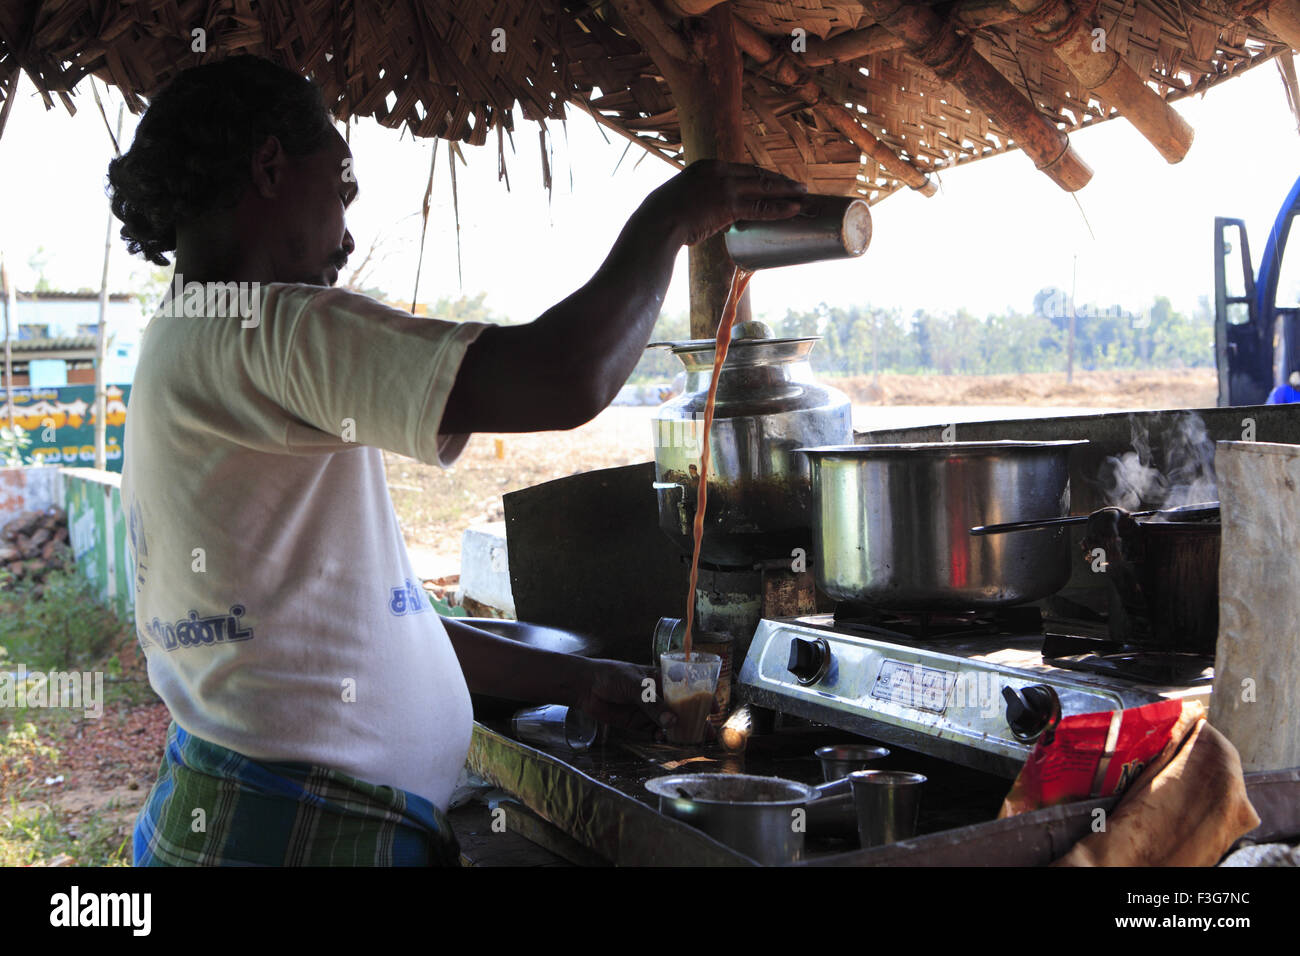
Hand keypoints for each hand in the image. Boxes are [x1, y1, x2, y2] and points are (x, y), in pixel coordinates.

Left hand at [568, 658, 718, 741]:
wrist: (585, 687)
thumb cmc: (611, 676)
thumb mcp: (635, 685)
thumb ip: (652, 704)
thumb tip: (672, 721)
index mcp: (662, 678)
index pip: (688, 687)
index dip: (703, 697)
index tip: (715, 708)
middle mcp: (659, 695)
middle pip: (683, 708)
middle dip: (696, 720)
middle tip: (709, 733)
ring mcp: (650, 710)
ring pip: (671, 723)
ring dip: (681, 732)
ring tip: (692, 742)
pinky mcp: (639, 723)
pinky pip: (656, 732)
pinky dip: (663, 738)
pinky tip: (665, 741)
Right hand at [643, 159, 807, 246]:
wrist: (657, 222)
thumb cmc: (663, 216)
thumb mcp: (682, 197)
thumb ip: (698, 199)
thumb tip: (705, 214)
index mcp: (708, 166)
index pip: (743, 169)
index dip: (762, 175)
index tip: (774, 180)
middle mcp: (720, 171)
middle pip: (758, 174)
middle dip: (780, 181)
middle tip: (798, 186)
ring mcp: (726, 187)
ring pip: (764, 188)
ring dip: (787, 191)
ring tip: (804, 195)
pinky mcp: (729, 206)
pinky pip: (761, 207)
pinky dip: (779, 208)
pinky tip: (794, 209)